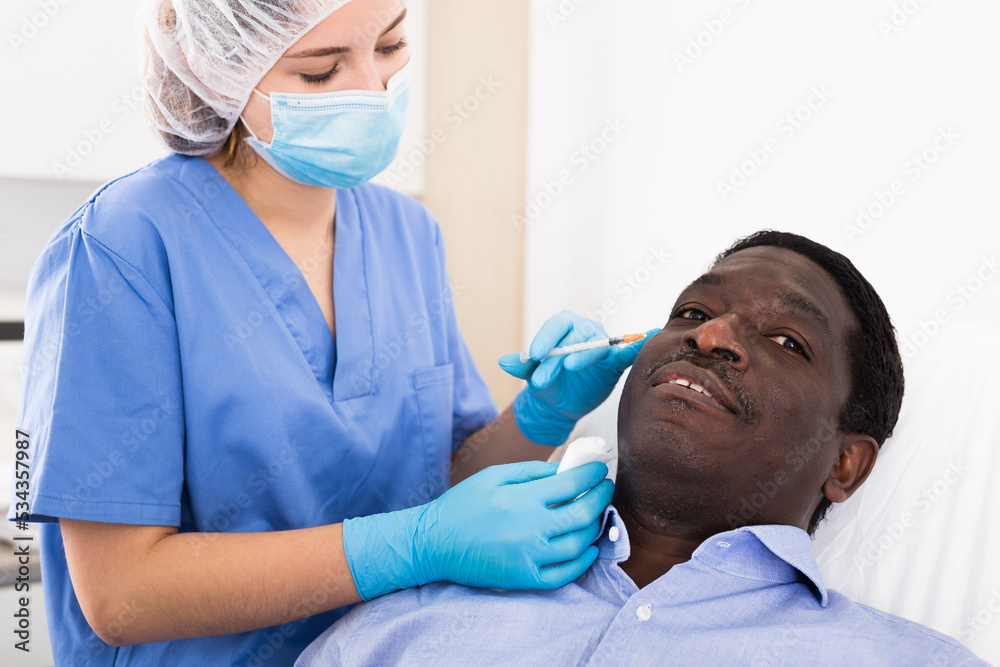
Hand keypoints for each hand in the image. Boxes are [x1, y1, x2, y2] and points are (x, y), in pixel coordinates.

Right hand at [342, 461, 613, 598]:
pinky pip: (564, 574)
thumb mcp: (493, 475)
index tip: (599, 471)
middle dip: (601, 498)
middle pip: (582, 513)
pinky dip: (582, 562)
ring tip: (595, 514)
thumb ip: (532, 471)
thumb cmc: (461, 505)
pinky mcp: (524, 577)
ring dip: (594, 527)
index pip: (571, 484)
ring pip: (578, 544)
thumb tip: (565, 469)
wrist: (433, 543)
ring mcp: (528, 556)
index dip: (592, 476)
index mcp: (520, 498)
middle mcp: (529, 528)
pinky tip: (588, 549)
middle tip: (605, 489)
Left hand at [499, 310, 656, 445]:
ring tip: (571, 366)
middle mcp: (584, 331)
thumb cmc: (546, 383)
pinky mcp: (614, 363)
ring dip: (583, 356)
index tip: (533, 355)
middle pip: (575, 338)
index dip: (545, 338)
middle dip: (557, 357)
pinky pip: (626, 353)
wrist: (558, 405)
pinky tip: (650, 335)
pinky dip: (637, 345)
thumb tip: (504, 361)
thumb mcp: (530, 375)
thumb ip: (522, 366)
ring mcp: (601, 346)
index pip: (556, 326)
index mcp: (563, 327)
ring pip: (596, 346)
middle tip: (542, 378)